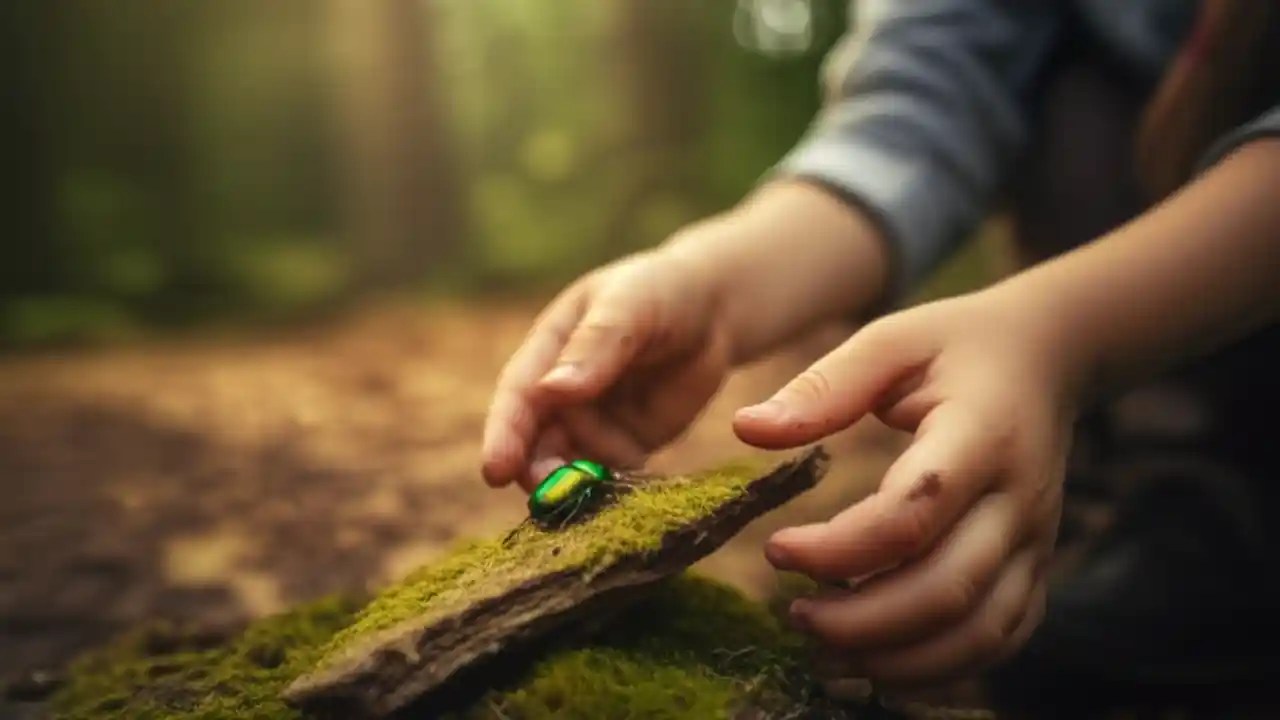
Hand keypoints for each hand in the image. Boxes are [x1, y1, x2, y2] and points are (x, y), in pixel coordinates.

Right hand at [482, 247, 731, 489]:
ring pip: (571, 467)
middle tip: (547, 496)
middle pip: (536, 443)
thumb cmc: (659, 290)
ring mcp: (593, 424)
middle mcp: (560, 395)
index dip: (504, 436)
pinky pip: (613, 478)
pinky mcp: (626, 447)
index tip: (495, 471)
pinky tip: (624, 505)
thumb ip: (595, 346)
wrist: (712, 308)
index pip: (517, 398)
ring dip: (574, 488)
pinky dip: (612, 495)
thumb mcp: (628, 306)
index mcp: (546, 353)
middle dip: (536, 471)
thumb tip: (551, 391)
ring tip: (590, 500)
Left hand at [735, 291, 1077, 685]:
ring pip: (977, 633)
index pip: (913, 515)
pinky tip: (877, 659)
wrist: (1047, 357)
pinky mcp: (1037, 567)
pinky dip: (940, 666)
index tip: (776, 550)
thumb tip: (746, 429)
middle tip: (794, 614)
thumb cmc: (955, 346)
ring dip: (898, 659)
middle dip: (861, 622)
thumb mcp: (889, 342)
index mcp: (981, 437)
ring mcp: (1036, 542)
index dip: (839, 549)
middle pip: (946, 591)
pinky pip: (999, 639)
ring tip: (825, 649)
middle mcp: (1017, 501)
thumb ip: (822, 387)